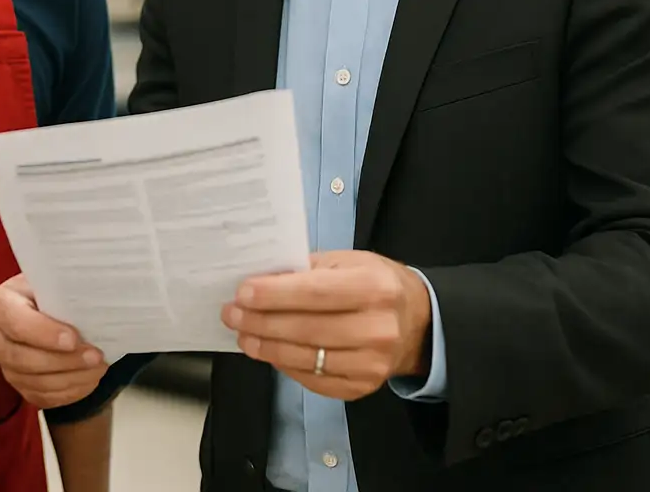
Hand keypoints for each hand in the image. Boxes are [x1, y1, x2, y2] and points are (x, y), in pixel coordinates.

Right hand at [0, 274, 106, 408]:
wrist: (50, 311)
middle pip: (25, 359)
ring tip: (99, 367)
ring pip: (37, 383)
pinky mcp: (21, 387)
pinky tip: (90, 379)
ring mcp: (7, 367)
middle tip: (96, 356)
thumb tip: (91, 297)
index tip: (73, 339)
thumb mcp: (53, 281)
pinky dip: (71, 392)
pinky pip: (45, 398)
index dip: (45, 334)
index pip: (17, 324)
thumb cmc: (52, 293)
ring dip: (73, 378)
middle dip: (65, 361)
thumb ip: (63, 289)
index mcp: (1, 305)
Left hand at [222, 250, 431, 401]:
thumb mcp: (349, 262)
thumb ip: (307, 269)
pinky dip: (286, 366)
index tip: (242, 293)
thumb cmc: (376, 284)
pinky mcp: (364, 387)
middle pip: (306, 329)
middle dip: (261, 322)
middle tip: (232, 315)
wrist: (418, 323)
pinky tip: (270, 352)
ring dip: (266, 347)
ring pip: (306, 358)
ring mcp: (372, 363)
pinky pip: (314, 379)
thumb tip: (260, 281)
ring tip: (243, 335)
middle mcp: (377, 328)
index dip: (274, 295)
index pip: (314, 293)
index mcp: (374, 287)